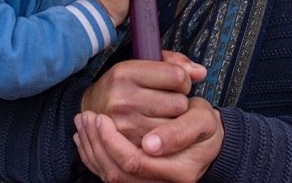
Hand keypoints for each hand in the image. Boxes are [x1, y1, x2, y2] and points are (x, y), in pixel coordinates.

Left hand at [73, 98, 222, 182]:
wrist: (208, 139)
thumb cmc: (204, 126)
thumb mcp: (202, 120)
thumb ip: (180, 131)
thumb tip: (151, 145)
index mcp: (179, 171)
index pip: (136, 162)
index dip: (113, 142)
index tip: (102, 118)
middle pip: (118, 173)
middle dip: (97, 144)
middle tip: (87, 116)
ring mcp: (149, 182)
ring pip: (110, 175)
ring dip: (92, 148)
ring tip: (83, 121)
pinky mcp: (138, 178)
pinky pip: (109, 173)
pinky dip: (92, 156)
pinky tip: (84, 136)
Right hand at [80, 51, 205, 143]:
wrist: (92, 109)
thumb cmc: (123, 85)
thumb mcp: (141, 65)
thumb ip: (175, 63)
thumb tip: (201, 72)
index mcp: (125, 72)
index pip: (177, 76)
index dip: (182, 79)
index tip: (174, 83)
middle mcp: (123, 98)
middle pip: (179, 103)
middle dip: (179, 101)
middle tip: (167, 101)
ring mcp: (125, 124)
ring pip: (174, 124)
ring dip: (174, 120)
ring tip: (161, 114)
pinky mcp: (130, 144)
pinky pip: (165, 142)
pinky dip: (166, 137)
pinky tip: (158, 129)